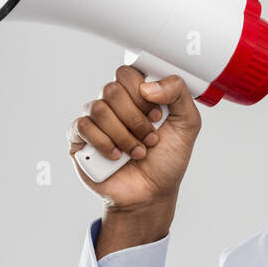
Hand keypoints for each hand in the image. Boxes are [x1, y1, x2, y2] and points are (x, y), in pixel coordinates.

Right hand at [67, 67, 201, 209]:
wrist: (152, 193)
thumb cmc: (168, 159)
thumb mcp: (188, 124)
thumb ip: (178, 93)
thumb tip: (148, 85)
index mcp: (136, 94)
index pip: (128, 73)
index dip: (143, 92)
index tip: (157, 115)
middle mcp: (113, 104)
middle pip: (113, 89)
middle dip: (136, 119)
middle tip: (150, 138)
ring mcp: (95, 120)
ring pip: (99, 109)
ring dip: (124, 135)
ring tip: (138, 152)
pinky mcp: (79, 138)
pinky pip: (83, 126)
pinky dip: (104, 143)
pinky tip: (117, 156)